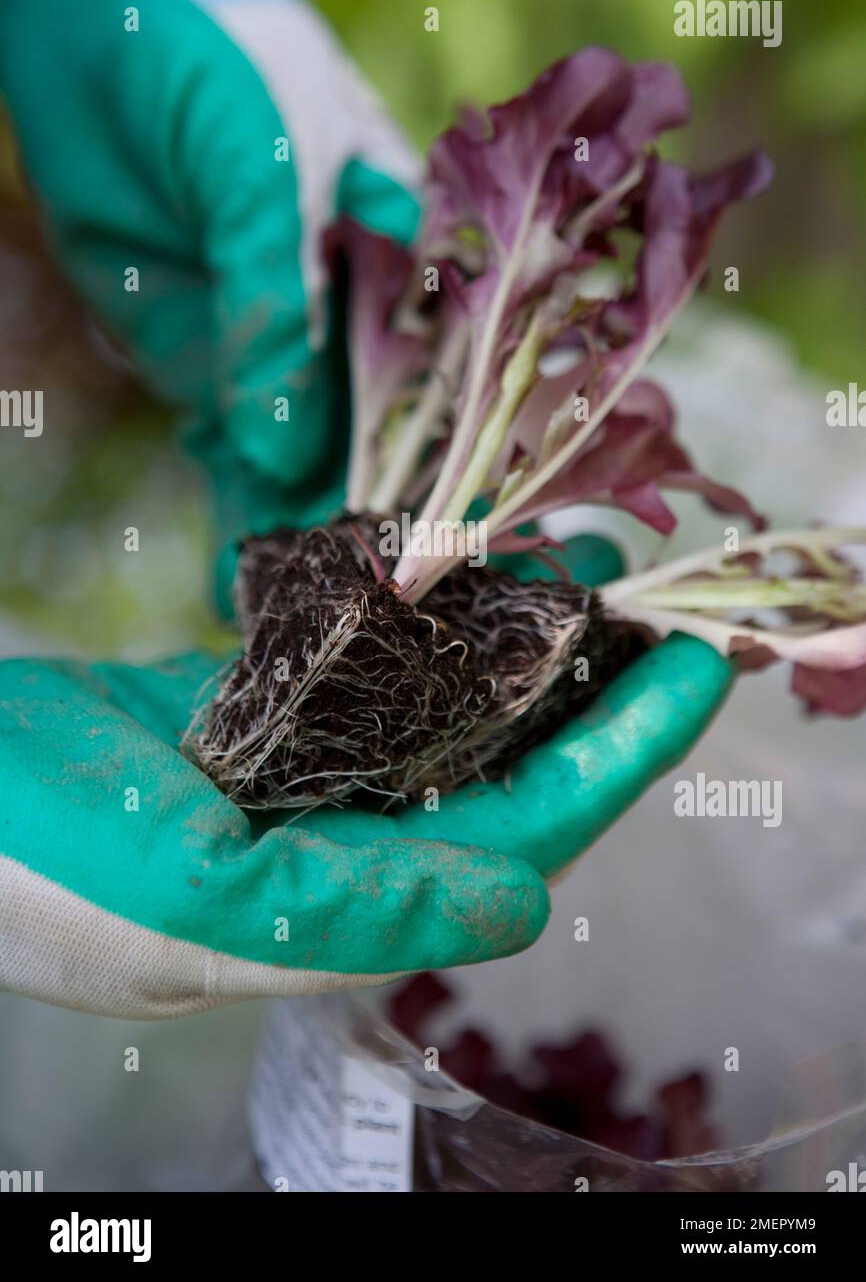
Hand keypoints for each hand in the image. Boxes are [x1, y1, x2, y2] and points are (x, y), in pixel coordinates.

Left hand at [0, 0, 419, 612]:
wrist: (88, 22)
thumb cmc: (213, 60)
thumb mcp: (260, 164)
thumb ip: (276, 302)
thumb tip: (287, 448)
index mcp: (413, 252)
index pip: (462, 365)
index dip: (475, 450)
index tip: (474, 533)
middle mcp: (360, 315)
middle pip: (393, 434)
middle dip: (395, 517)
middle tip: (396, 608)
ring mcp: (283, 347)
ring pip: (315, 459)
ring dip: (320, 537)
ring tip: (328, 622)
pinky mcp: (211, 370)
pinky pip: (233, 457)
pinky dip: (240, 520)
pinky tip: (254, 586)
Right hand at [0, 540, 730, 1017]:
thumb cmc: (41, 864)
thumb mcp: (198, 909)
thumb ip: (364, 914)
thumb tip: (527, 910)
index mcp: (346, 906)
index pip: (521, 834)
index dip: (615, 759)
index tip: (690, 672)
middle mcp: (339, 847)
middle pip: (499, 770)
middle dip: (584, 694)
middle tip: (648, 606)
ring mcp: (297, 777)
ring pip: (438, 712)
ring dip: (511, 645)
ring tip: (574, 568)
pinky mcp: (250, 715)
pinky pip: (363, 667)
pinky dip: (418, 619)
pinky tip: (455, 569)